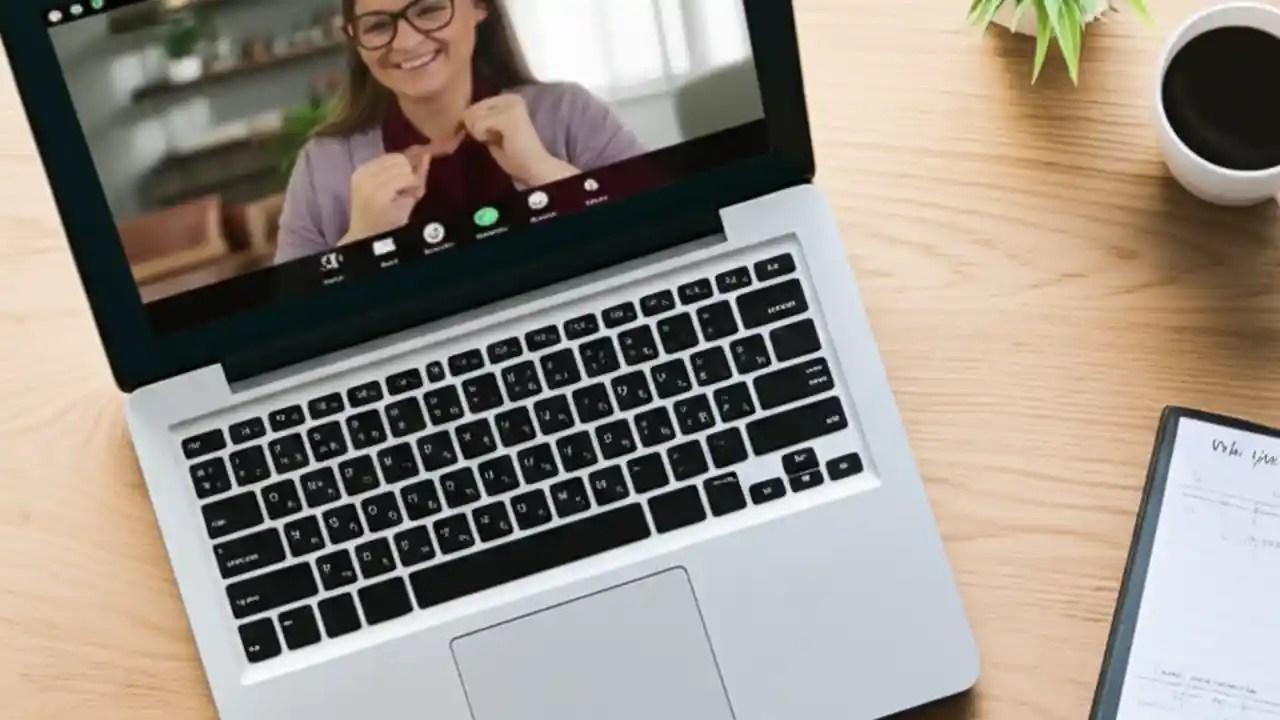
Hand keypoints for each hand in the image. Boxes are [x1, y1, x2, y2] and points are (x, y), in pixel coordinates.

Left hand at [341, 145, 430, 244]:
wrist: (364, 231)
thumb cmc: (390, 225)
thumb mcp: (408, 206)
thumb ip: (418, 180)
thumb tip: (426, 157)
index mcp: (379, 193)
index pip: (406, 174)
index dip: (415, 181)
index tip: (416, 190)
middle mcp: (367, 178)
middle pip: (400, 161)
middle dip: (409, 172)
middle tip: (408, 187)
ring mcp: (361, 172)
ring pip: (392, 157)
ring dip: (401, 167)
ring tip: (399, 183)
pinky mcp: (359, 169)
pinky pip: (383, 158)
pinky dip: (391, 165)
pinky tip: (390, 178)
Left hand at [463, 94, 578, 186]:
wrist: (535, 169)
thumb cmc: (514, 156)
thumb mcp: (492, 133)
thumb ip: (479, 121)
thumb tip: (462, 116)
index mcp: (508, 98)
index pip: (473, 106)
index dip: (476, 126)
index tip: (496, 137)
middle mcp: (511, 96)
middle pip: (470, 109)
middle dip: (477, 128)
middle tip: (497, 140)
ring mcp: (510, 104)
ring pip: (472, 116)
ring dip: (480, 133)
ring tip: (499, 140)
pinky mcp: (508, 116)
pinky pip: (478, 125)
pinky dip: (483, 137)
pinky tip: (499, 142)